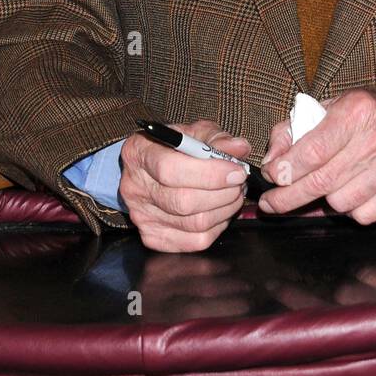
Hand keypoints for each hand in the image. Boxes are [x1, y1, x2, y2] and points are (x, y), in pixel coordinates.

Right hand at [120, 119, 250, 251]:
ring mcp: (141, 216)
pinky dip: (217, 228)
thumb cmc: (174, 148)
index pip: (170, 169)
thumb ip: (216, 139)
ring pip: (194, 224)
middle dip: (223, 194)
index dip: (209, 174)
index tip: (236, 171)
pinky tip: (221, 211)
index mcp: (139, 153)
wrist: (150, 169)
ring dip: (225, 210)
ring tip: (234, 194)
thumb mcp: (193, 133)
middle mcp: (135, 187)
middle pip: (183, 201)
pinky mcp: (153, 237)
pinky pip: (195, 241)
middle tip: (239, 182)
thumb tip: (240, 148)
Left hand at [258, 84, 375, 224]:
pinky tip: (357, 188)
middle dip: (288, 197)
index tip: (271, 177)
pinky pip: (362, 215)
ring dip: (326, 199)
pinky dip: (352, 208)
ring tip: (332, 181)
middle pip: (321, 182)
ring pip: (339, 202)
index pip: (312, 151)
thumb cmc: (375, 114)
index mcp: (358, 111)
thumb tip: (272, 160)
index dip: (285, 170)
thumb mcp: (335, 106)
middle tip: (271, 204)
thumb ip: (296, 129)